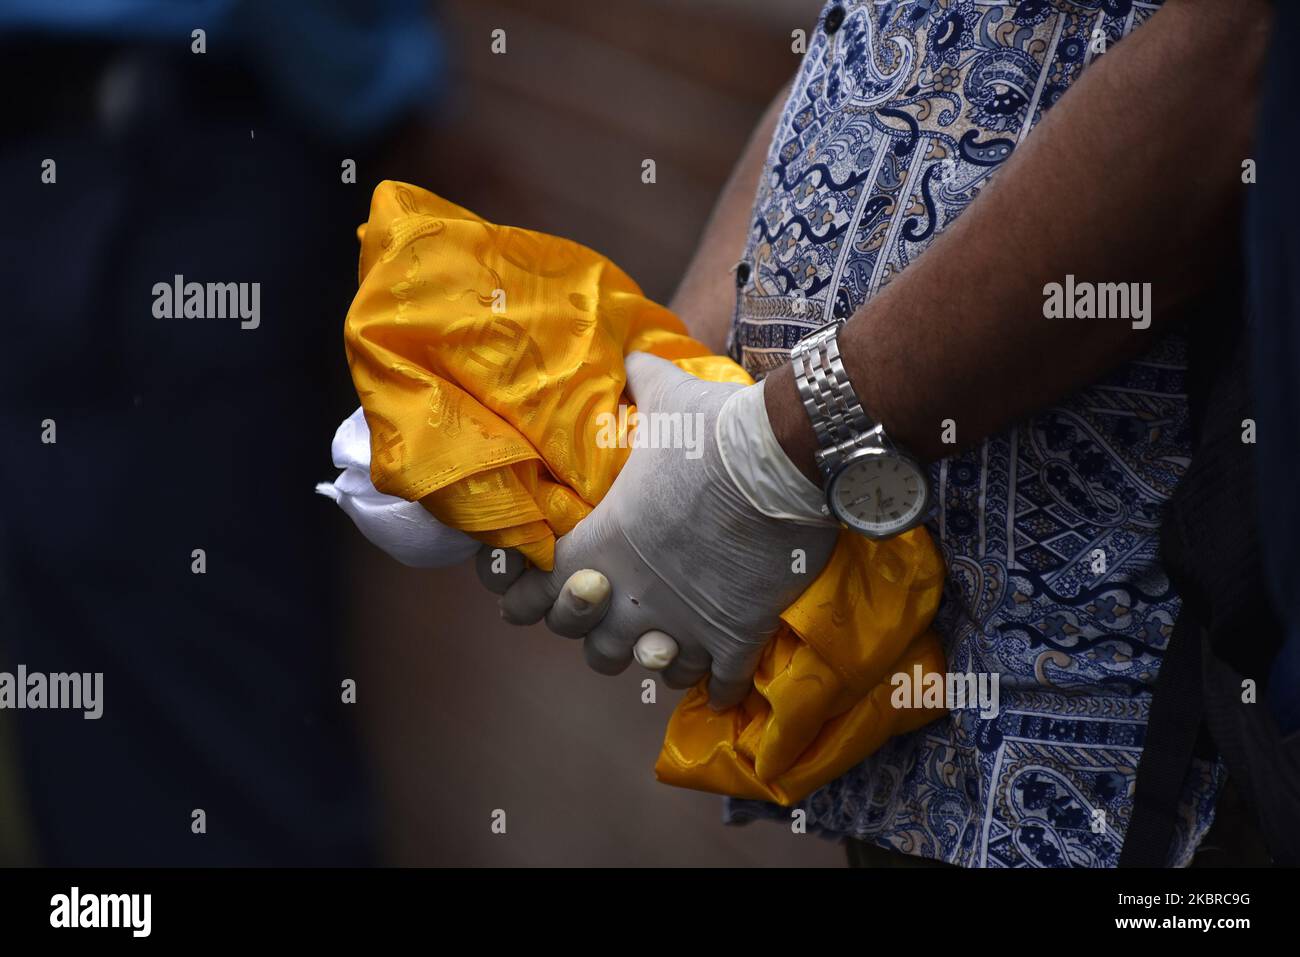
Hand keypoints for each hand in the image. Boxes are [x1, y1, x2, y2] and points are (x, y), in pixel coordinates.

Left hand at [487, 352, 838, 708]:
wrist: (788, 459)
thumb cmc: (714, 430)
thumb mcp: (666, 395)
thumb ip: (636, 381)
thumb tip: (627, 352)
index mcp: (599, 547)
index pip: (530, 599)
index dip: (527, 598)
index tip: (540, 589)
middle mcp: (632, 597)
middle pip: (591, 648)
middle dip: (598, 632)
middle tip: (617, 606)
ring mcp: (684, 625)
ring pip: (650, 671)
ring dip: (656, 658)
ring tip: (669, 639)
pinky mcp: (736, 637)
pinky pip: (720, 685)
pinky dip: (720, 682)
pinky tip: (725, 668)